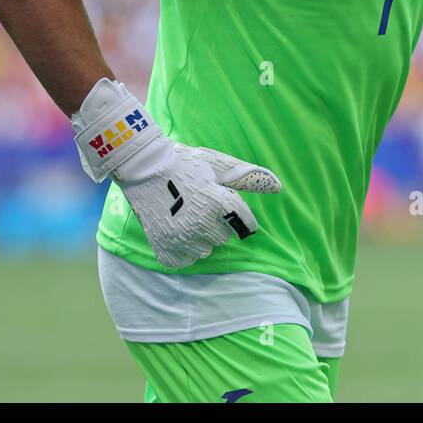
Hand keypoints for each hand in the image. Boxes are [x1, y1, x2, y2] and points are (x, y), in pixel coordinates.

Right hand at [73, 79, 281, 267]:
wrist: (144, 168)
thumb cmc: (186, 163)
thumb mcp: (218, 165)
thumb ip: (248, 178)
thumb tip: (279, 187)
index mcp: (220, 203)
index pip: (245, 224)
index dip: (236, 212)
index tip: (222, 202)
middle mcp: (202, 225)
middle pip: (224, 237)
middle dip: (217, 223)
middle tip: (199, 204)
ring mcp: (181, 239)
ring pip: (205, 250)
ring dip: (201, 237)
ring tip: (186, 215)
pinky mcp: (164, 248)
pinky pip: (185, 260)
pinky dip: (183, 249)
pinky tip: (176, 230)